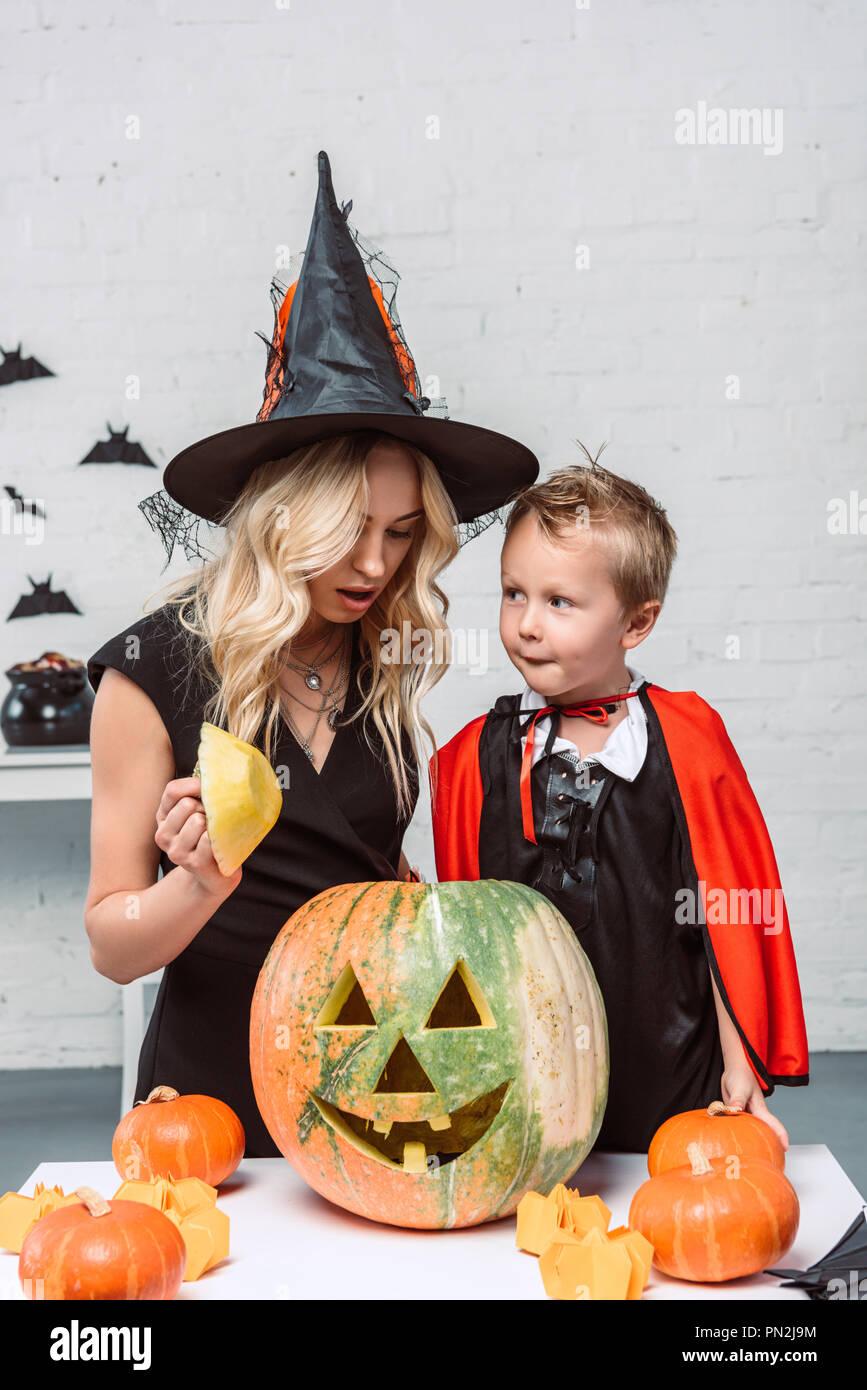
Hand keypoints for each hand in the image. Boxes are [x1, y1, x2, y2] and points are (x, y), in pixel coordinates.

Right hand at [154, 775, 241, 897]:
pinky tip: (219, 846)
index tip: (209, 789)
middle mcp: (164, 834)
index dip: (193, 785)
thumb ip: (199, 788)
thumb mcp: (199, 811)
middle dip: (206, 808)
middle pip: (186, 804)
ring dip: (213, 824)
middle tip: (212, 820)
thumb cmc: (210, 836)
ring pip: (197, 821)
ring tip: (215, 834)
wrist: (216, 875)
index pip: (172, 790)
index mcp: (163, 817)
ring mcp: (176, 851)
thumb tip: (208, 758)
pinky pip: (208, 838)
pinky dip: (218, 838)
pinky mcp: (193, 863)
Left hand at [720, 1061, 788, 1149]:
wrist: (734, 1069)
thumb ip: (738, 1099)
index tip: (785, 1149)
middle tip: (768, 1161)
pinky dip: (736, 1132)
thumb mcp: (740, 1087)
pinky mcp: (736, 1113)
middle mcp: (754, 1114)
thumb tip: (736, 1109)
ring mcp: (745, 1114)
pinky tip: (730, 1141)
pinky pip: (737, 1125)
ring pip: (749, 1130)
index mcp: (759, 1109)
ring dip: (750, 1141)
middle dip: (768, 1145)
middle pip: (763, 1132)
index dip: (780, 1136)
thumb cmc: (741, 1075)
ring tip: (748, 1157)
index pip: (772, 1125)